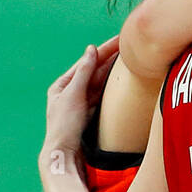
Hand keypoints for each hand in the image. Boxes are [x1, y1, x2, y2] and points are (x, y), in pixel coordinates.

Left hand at [41, 36, 118, 171]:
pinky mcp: (90, 113)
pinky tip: (122, 79)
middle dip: (111, 58)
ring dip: (113, 70)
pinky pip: (103, 94)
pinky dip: (112, 85)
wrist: (64, 153)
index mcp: (62, 85)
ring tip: (129, 58)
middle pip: (94, 70)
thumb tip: (91, 50)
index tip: (119, 39)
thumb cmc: (64, 124)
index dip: (104, 50)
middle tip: (129, 45)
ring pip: (100, 82)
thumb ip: (84, 72)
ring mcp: (82, 102)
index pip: (87, 62)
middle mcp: (71, 91)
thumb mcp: (73, 94)